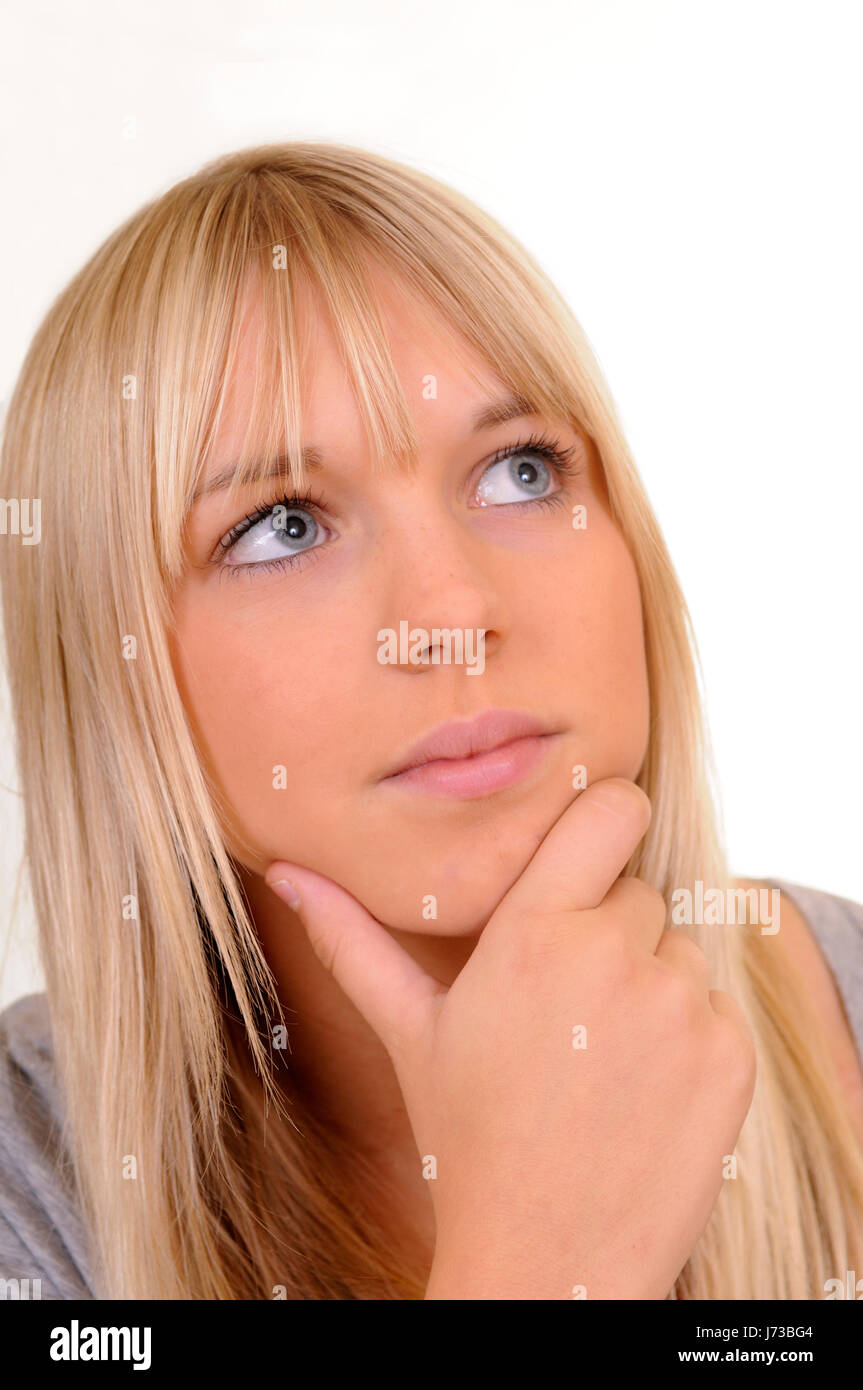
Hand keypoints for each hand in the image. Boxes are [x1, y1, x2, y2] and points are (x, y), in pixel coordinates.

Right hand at [266, 778, 755, 1298]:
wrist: (545, 1265)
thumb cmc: (466, 1143)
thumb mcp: (410, 1034)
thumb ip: (352, 939)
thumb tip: (286, 871)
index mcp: (532, 933)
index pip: (612, 807)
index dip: (606, 819)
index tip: (589, 853)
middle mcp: (613, 954)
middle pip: (636, 892)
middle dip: (607, 932)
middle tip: (562, 1011)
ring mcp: (680, 1006)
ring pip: (679, 950)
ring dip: (649, 985)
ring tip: (595, 1059)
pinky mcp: (729, 1054)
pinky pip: (716, 1006)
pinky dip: (689, 1038)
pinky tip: (639, 1091)